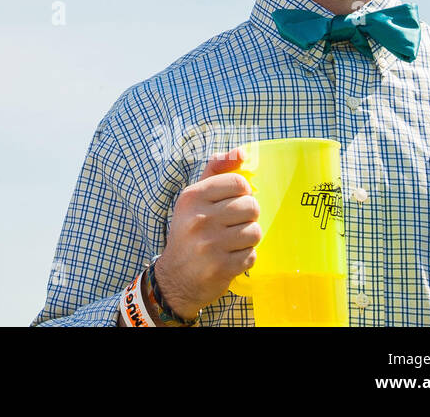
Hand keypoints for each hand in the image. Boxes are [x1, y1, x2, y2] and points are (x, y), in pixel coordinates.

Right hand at [152, 147, 260, 320]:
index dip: (243, 192)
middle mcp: (200, 218)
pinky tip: (230, 257)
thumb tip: (241, 152)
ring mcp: (210, 244)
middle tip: (235, 224)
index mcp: (193, 196)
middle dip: (248, 217)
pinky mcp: (221, 267)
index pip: (238, 182)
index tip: (233, 202)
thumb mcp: (194, 198)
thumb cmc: (189, 231)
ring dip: (248, 238)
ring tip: (233, 241)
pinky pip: (252, 255)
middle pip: (251, 207)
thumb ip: (216, 171)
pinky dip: (245, 258)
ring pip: (254, 232)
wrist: (175, 276)